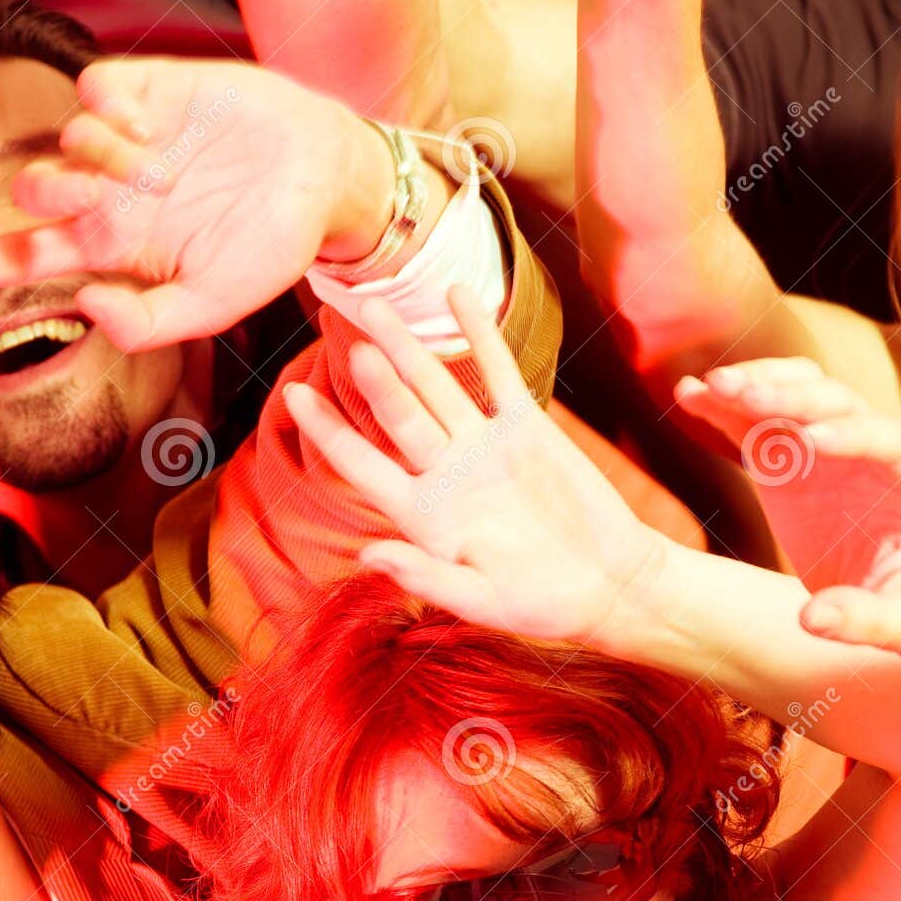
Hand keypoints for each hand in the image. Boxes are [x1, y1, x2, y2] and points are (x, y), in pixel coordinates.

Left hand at [0, 58, 394, 349]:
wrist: (327, 175)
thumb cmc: (277, 244)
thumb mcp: (219, 303)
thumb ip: (153, 322)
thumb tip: (89, 310)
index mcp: (124, 248)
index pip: (36, 259)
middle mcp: (115, 193)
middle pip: (38, 191)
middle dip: (48, 194)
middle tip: (92, 200)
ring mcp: (130, 142)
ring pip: (65, 141)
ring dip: (95, 158)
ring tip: (156, 172)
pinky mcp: (151, 92)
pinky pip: (94, 90)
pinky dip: (107, 108)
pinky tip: (147, 127)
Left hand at [284, 287, 666, 642]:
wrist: (610, 585)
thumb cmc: (543, 605)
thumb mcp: (482, 600)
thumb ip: (427, 577)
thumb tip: (365, 555)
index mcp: (424, 514)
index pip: (362, 464)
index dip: (328, 430)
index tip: (291, 395)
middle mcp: (445, 473)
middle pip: (397, 411)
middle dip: (372, 369)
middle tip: (341, 318)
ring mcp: (484, 446)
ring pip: (437, 384)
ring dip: (408, 342)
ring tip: (373, 301)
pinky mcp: (527, 429)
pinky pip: (498, 373)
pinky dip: (480, 334)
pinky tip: (457, 295)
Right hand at [675, 357, 900, 649]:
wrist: (892, 583)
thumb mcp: (899, 624)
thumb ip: (862, 621)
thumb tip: (812, 620)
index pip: (887, 440)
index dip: (850, 435)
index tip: (810, 441)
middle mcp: (876, 444)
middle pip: (836, 401)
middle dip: (790, 396)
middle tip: (742, 394)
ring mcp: (831, 437)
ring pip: (799, 388)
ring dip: (757, 381)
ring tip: (712, 386)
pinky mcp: (792, 446)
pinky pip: (760, 413)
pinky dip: (726, 402)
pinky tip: (689, 394)